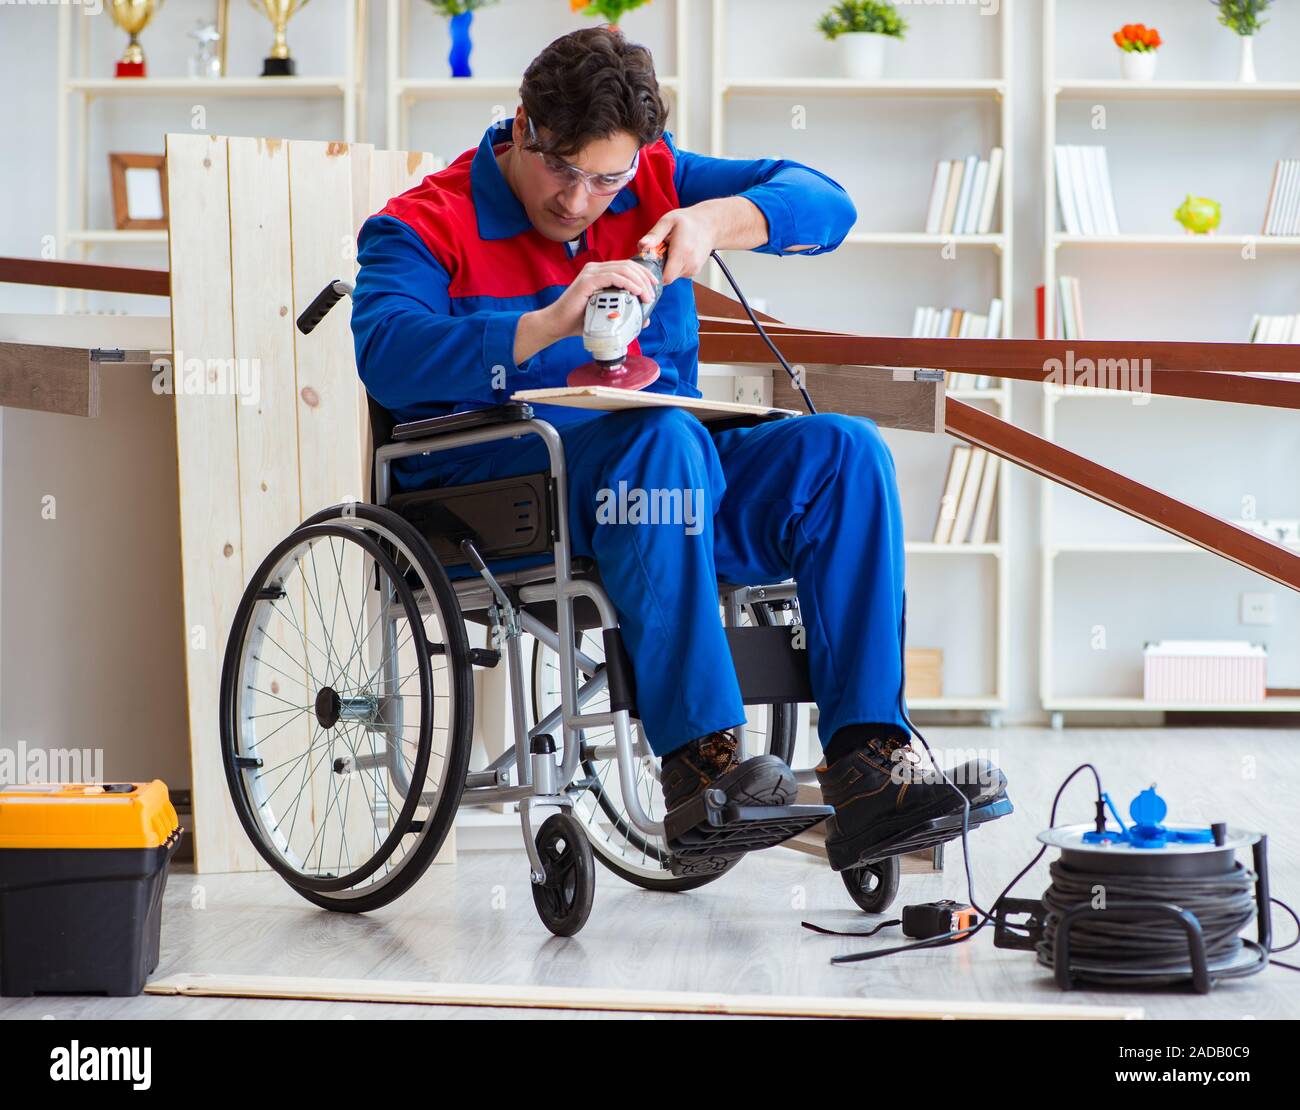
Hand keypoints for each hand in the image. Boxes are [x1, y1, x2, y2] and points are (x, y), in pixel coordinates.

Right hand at [540, 258, 659, 340]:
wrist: (558, 325)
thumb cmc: (579, 320)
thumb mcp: (606, 316)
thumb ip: (623, 315)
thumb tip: (644, 321)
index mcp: (600, 273)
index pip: (627, 266)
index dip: (643, 273)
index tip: (654, 285)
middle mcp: (596, 269)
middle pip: (628, 265)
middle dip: (645, 277)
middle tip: (652, 293)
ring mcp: (591, 273)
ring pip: (623, 269)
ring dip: (639, 281)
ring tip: (646, 296)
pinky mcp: (587, 281)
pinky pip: (612, 277)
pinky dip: (627, 283)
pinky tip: (635, 292)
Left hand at [638, 206, 719, 285]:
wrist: (710, 225)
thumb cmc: (688, 221)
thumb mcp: (668, 221)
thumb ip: (654, 235)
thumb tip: (642, 245)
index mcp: (683, 252)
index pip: (665, 277)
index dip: (654, 272)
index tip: (651, 261)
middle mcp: (690, 264)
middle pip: (667, 277)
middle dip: (660, 267)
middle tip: (661, 250)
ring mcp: (693, 269)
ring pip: (672, 276)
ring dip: (667, 266)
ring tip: (671, 250)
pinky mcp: (694, 271)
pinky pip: (679, 274)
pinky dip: (675, 266)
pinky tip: (677, 253)